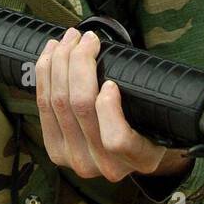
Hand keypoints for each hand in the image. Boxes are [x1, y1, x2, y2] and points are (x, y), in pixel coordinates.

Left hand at [35, 28, 186, 182]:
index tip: (111, 82)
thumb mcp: (161, 116)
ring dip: (60, 61)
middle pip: (80, 107)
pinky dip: (44, 73)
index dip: (108, 108)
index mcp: (140, 158)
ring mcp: (76, 160)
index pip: (116, 139)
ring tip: (69, 39)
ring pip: (58, 102)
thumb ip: (147, 98)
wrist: (128, 153)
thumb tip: (123, 62)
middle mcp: (106, 165)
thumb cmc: (149, 124)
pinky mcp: (54, 150)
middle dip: (79, 61)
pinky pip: (43, 106)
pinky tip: (51, 53)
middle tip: (86, 37)